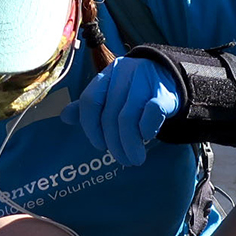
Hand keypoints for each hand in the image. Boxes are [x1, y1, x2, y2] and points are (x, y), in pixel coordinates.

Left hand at [63, 57, 178, 166]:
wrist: (170, 78)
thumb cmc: (135, 91)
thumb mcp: (111, 94)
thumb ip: (90, 106)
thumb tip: (65, 117)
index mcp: (106, 75)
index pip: (89, 101)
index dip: (90, 127)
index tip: (100, 146)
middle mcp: (122, 75)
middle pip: (110, 115)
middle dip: (114, 144)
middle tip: (121, 160)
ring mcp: (143, 81)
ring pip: (128, 118)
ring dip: (129, 144)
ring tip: (133, 159)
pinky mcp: (163, 92)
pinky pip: (151, 114)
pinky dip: (146, 130)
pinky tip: (147, 137)